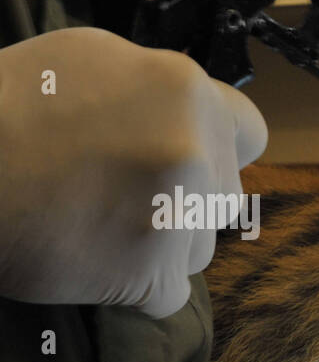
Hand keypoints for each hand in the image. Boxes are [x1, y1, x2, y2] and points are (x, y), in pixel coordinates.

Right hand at [0, 27, 266, 317]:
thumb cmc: (2, 111)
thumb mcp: (85, 63)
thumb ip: (156, 93)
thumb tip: (197, 119)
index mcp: (182, 84)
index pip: (250, 131)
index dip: (220, 152)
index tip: (186, 164)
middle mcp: (192, 141)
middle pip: (224, 196)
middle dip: (182, 204)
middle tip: (113, 197)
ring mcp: (177, 208)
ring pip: (199, 248)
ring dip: (157, 249)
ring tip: (88, 225)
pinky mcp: (153, 269)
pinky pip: (167, 297)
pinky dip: (131, 293)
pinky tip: (86, 263)